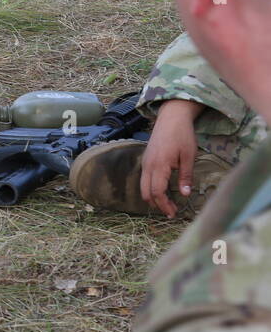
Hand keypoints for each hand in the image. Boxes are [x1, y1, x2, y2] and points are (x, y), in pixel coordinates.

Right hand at [140, 98, 203, 217]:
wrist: (171, 118)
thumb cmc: (182, 135)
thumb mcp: (189, 156)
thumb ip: (186, 176)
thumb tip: (185, 194)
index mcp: (159, 166)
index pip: (157, 192)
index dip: (164, 205)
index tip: (173, 213)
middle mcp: (148, 165)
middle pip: (146, 192)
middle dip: (157, 205)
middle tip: (171, 212)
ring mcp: (145, 162)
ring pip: (143, 186)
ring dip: (153, 197)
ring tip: (167, 204)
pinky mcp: (146, 159)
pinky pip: (144, 179)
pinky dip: (151, 188)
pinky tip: (162, 190)